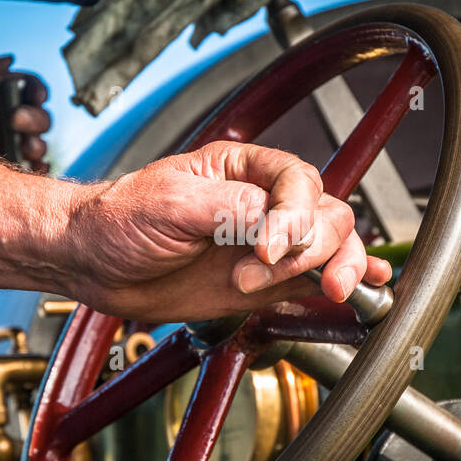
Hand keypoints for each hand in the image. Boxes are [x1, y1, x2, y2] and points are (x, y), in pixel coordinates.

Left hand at [0, 53, 51, 171]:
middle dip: (36, 120)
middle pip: (36, 117)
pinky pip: (17, 170)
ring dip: (38, 148)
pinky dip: (30, 173)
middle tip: (17, 122)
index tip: (34, 96)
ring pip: (32, 145)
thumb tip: (8, 60)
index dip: (37, 90)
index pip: (26, 86)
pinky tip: (29, 172)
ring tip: (28, 151)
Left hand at [0, 142, 392, 323]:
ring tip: (329, 291)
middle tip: (270, 271)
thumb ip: (229, 210)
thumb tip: (275, 222)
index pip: (297, 183)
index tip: (267, 248)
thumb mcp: (171, 205)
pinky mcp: (264, 278)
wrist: (93, 262)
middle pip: (325, 213)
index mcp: (243, 168)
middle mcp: (263, 201)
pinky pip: (314, 275)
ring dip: (337, 266)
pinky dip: (345, 277)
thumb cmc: (119, 220)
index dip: (292, 217)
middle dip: (313, 247)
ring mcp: (267, 241)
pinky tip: (367, 284)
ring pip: (330, 244)